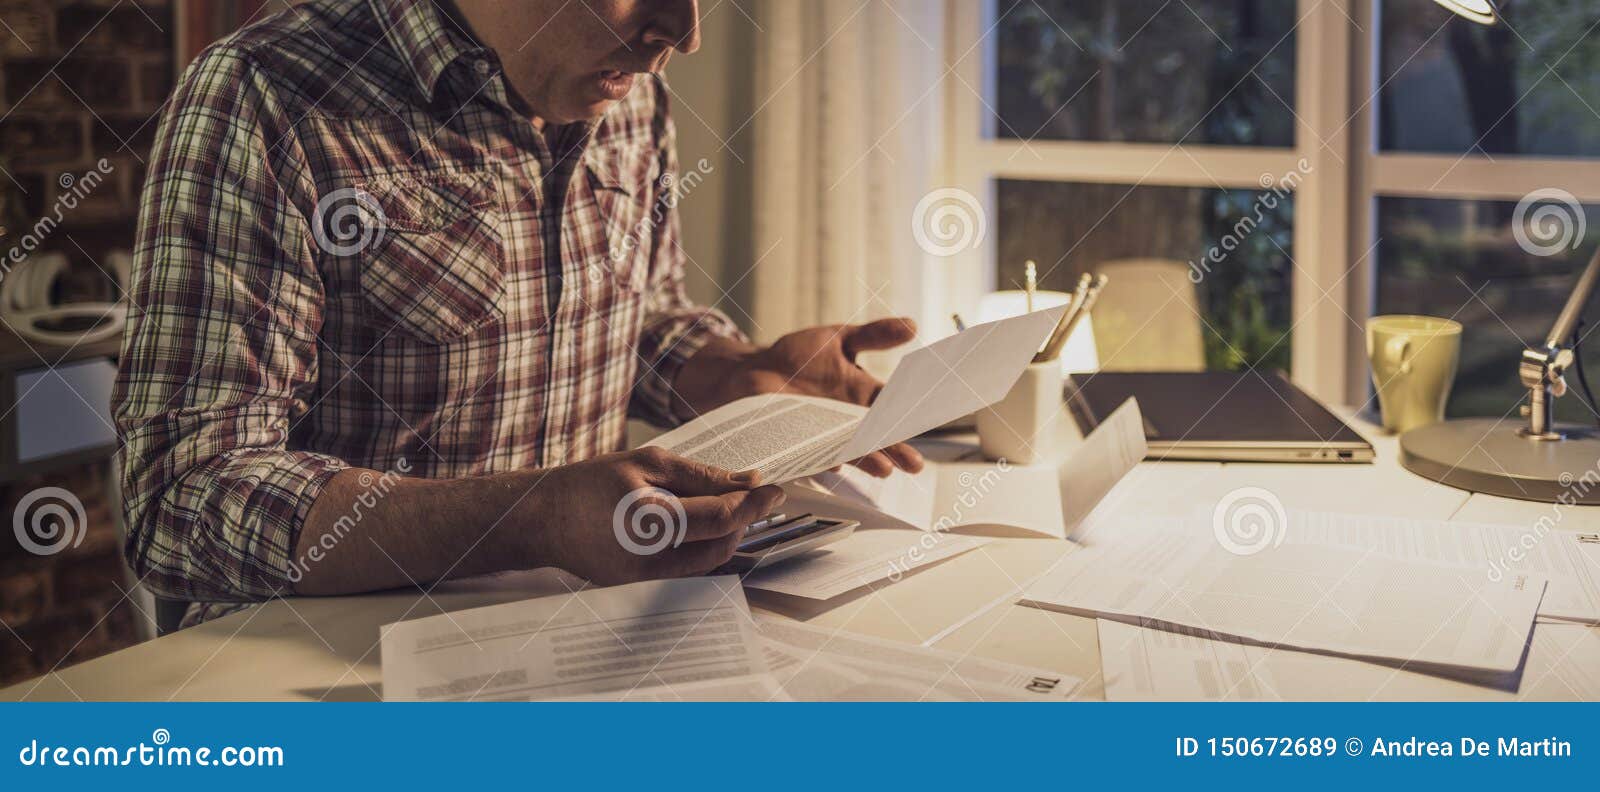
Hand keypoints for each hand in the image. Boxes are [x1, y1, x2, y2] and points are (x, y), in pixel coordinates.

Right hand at [532, 447, 785, 585]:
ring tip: (728, 506)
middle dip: (745, 518)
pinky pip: (689, 568)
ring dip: (728, 534)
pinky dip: (705, 546)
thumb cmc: (590, 483)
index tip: (775, 488)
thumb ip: (700, 474)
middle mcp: (650, 556)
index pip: (721, 516)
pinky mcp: (640, 585)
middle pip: (722, 543)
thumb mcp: (646, 462)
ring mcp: (645, 577)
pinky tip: (702, 524)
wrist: (542, 518)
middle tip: (755, 493)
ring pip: (710, 561)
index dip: (754, 502)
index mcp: (650, 518)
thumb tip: (747, 480)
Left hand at [675, 318, 925, 476]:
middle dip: (896, 450)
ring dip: (866, 461)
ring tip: (883, 469)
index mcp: (863, 396)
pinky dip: (822, 462)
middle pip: (876, 438)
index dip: (910, 416)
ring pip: (849, 452)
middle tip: (913, 463)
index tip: (927, 421)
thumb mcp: (839, 339)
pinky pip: (811, 457)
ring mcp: (824, 437)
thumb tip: (912, 325)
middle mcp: (848, 422)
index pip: (893, 408)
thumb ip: (873, 336)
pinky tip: (835, 467)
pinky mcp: (798, 447)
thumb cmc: (799, 357)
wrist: (753, 372)